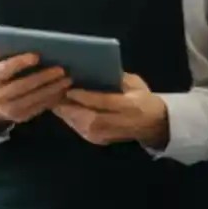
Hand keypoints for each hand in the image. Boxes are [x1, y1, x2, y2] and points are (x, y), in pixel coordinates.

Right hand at [0, 36, 72, 132]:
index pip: (4, 70)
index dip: (19, 63)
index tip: (36, 56)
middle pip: (23, 86)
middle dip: (43, 78)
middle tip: (61, 69)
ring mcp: (9, 109)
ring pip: (34, 99)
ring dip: (53, 89)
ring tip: (68, 80)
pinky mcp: (21, 117)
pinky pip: (39, 108)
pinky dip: (53, 99)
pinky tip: (64, 91)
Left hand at [51, 73, 169, 147]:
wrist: (154, 124)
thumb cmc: (142, 98)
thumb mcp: (135, 83)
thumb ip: (116, 77)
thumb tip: (94, 67)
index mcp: (130, 106)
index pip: (104, 103)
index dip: (85, 97)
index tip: (69, 88)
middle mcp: (118, 124)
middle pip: (88, 118)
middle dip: (70, 107)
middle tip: (54, 93)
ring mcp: (107, 136)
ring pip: (81, 125)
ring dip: (66, 113)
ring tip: (53, 99)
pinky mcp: (99, 141)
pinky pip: (79, 129)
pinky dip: (69, 118)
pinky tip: (61, 108)